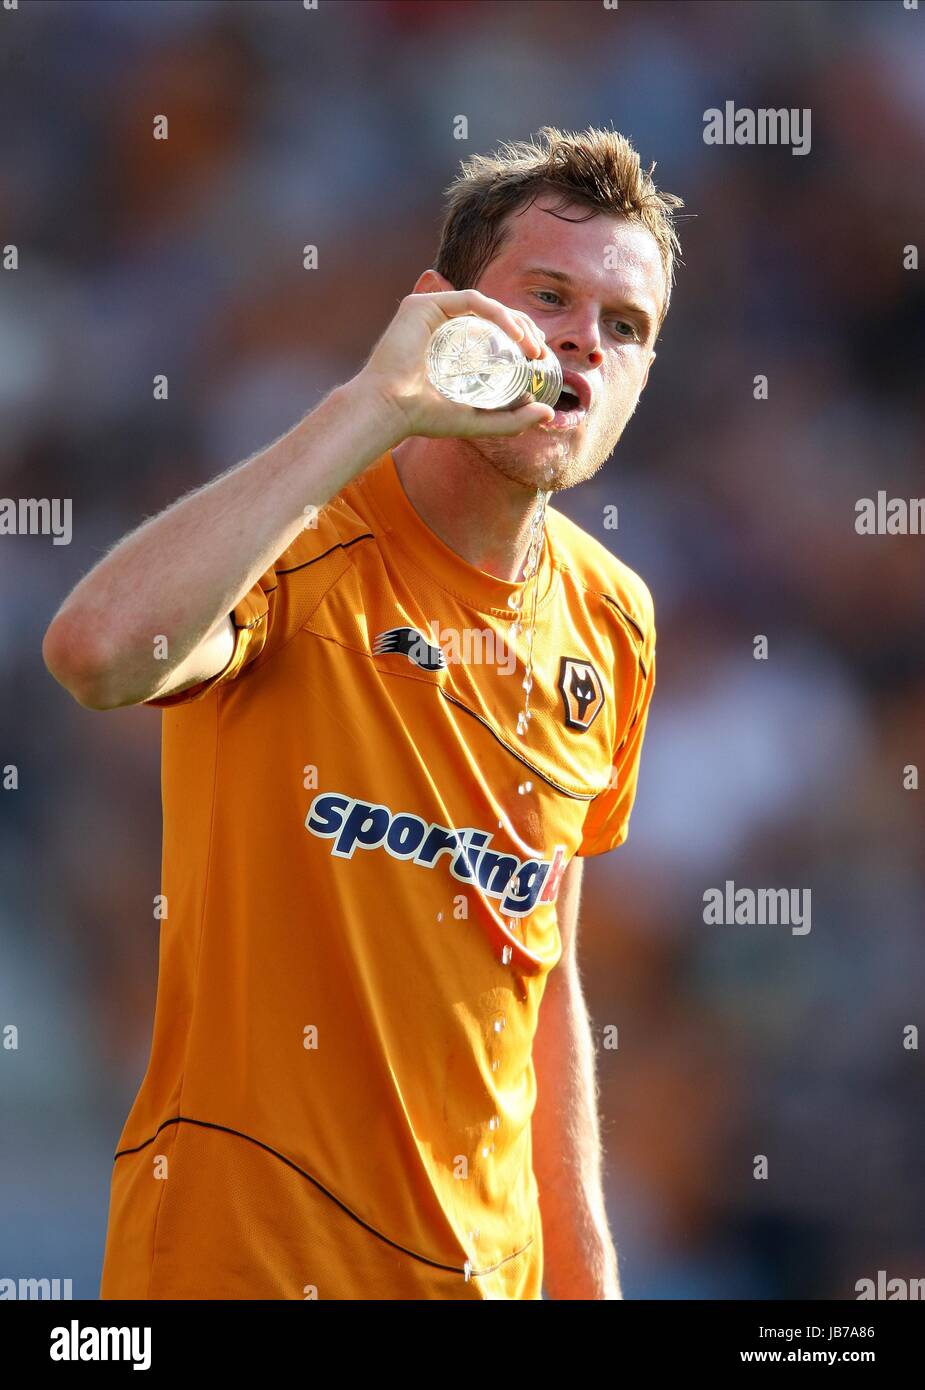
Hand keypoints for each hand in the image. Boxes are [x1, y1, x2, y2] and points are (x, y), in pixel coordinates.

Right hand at [354, 276, 555, 445]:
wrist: (389, 410)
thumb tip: (549, 414)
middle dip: (524, 329)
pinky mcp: (423, 304)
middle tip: (540, 352)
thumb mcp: (478, 421)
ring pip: (486, 306)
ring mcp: (431, 312)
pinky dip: (497, 314)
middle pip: (493, 317)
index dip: (522, 340)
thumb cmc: (424, 418)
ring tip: (532, 346)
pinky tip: (515, 335)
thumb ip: (512, 421)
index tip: (540, 359)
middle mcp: (442, 325)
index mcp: (451, 346)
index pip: (493, 334)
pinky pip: (471, 301)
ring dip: (515, 322)